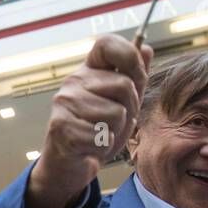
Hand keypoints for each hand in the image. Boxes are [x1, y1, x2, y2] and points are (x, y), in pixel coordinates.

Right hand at [28, 33, 153, 207]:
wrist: (71, 163)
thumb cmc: (97, 130)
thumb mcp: (121, 102)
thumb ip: (134, 76)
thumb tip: (145, 48)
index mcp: (89, 71)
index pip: (107, 44)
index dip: (129, 55)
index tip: (135, 75)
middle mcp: (74, 81)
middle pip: (124, 85)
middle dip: (129, 109)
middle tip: (112, 121)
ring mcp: (65, 102)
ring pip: (116, 113)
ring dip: (115, 130)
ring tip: (99, 133)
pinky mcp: (61, 126)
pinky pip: (103, 135)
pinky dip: (103, 145)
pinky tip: (90, 145)